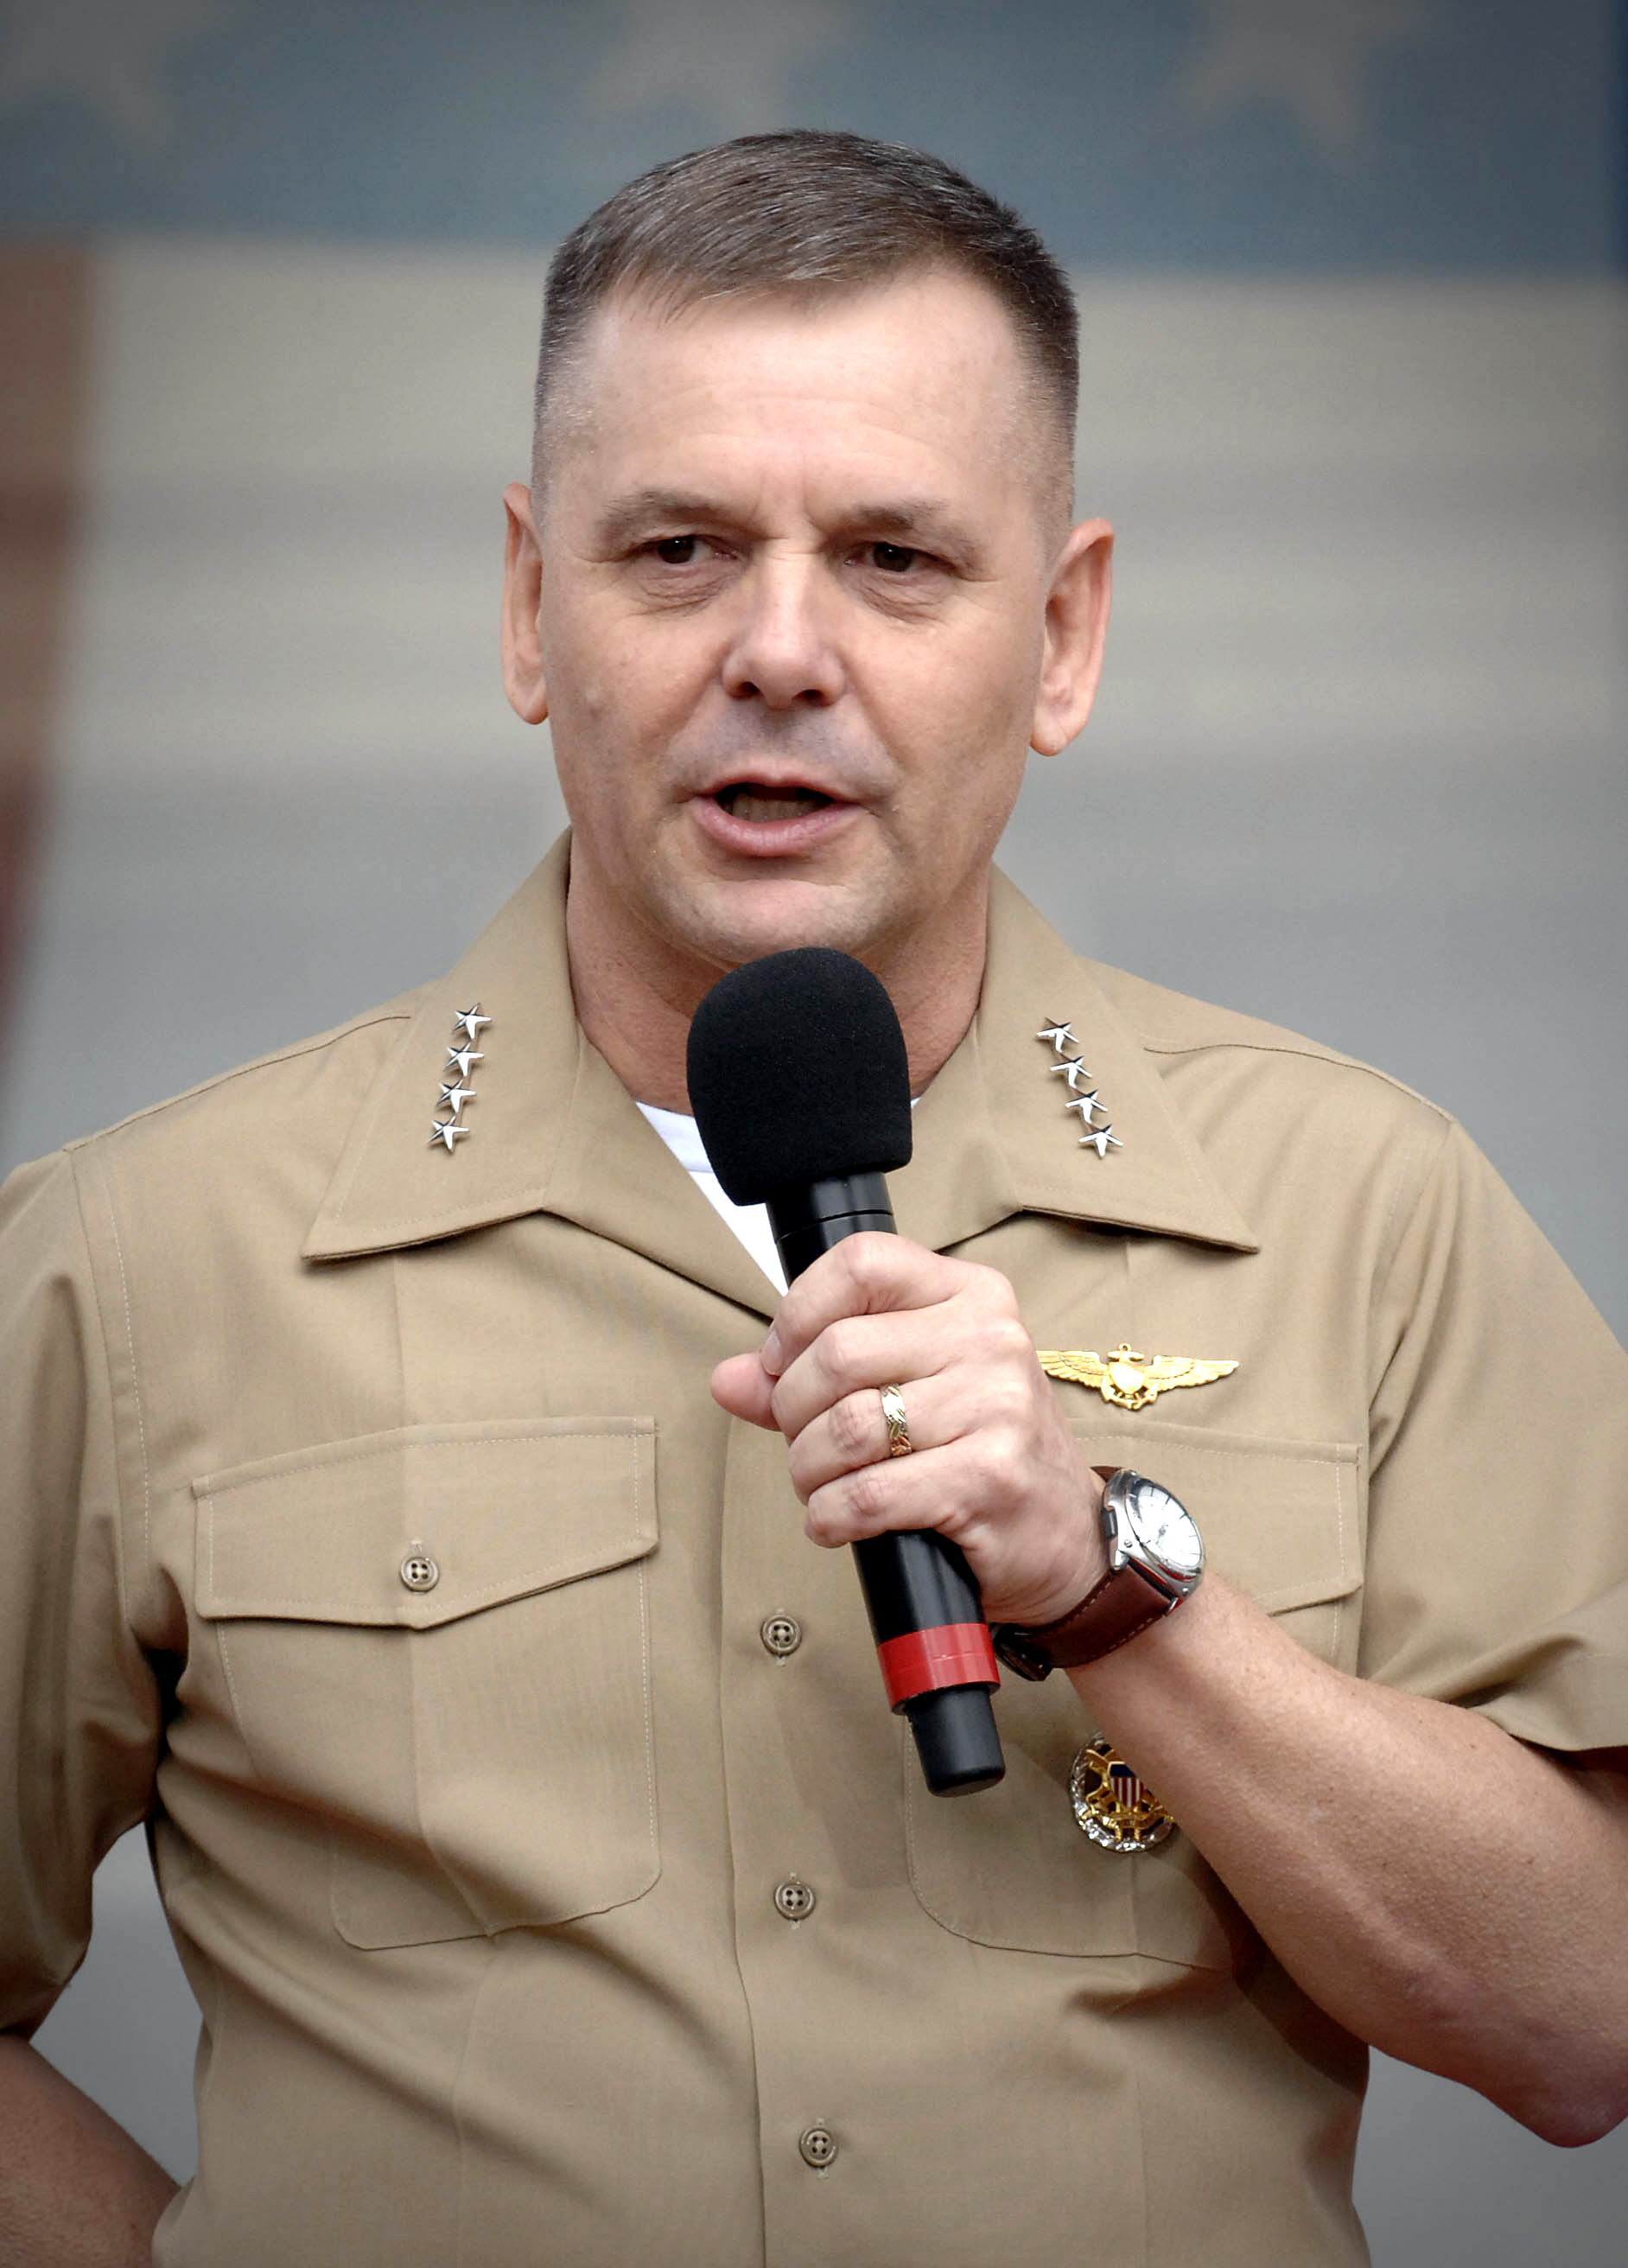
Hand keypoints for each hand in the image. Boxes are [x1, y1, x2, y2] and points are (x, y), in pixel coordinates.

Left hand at [710, 1232, 1106, 1625]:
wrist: (1065, 1534)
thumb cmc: (980, 1450)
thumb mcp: (911, 1387)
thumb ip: (814, 1376)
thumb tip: (729, 1378)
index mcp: (970, 1294)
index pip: (861, 1263)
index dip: (798, 1312)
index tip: (780, 1361)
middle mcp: (990, 1339)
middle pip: (838, 1353)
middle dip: (793, 1409)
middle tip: (802, 1441)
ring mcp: (996, 1407)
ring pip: (847, 1426)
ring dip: (808, 1468)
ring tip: (819, 1485)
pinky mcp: (988, 1479)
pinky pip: (869, 1493)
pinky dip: (830, 1515)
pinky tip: (836, 1521)